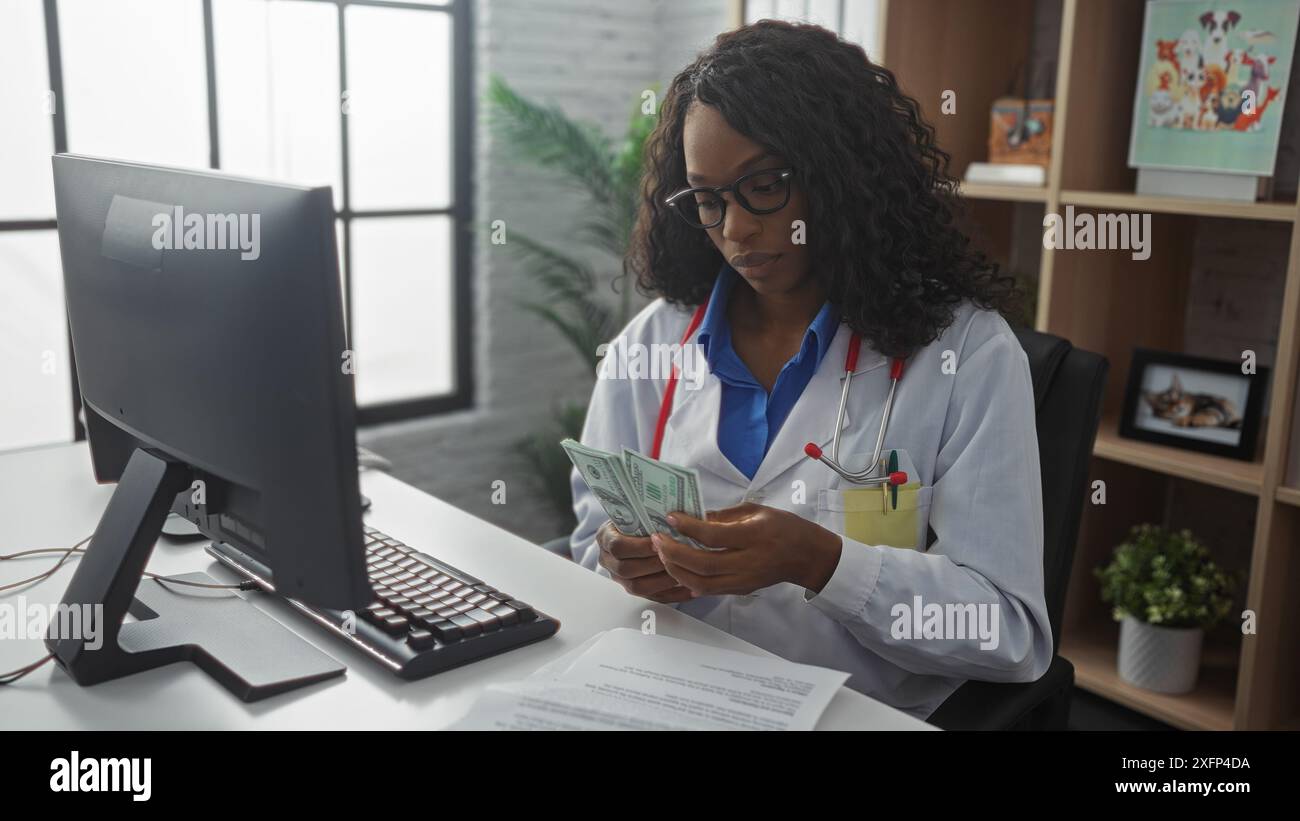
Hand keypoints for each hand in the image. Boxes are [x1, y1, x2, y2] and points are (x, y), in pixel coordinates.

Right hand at [596, 520, 695, 602]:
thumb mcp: (637, 512)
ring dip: (662, 581)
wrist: (635, 529)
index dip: (639, 546)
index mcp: (606, 538)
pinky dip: (672, 595)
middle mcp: (608, 560)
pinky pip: (652, 597)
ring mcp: (620, 578)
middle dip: (653, 564)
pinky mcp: (635, 590)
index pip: (618, 546)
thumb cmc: (639, 518)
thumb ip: (647, 516)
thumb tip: (671, 518)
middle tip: (675, 558)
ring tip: (682, 572)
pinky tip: (688, 588)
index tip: (658, 541)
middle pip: (626, 569)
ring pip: (637, 587)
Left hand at [651, 503, 841, 596]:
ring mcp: (744, 580)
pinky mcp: (740, 589)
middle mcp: (749, 562)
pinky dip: (688, 580)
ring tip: (662, 554)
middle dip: (674, 553)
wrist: (807, 556)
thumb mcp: (757, 511)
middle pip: (704, 564)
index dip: (689, 527)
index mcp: (755, 536)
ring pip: (702, 583)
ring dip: (677, 570)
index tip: (671, 517)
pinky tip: (676, 568)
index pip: (715, 536)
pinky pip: (708, 590)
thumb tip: (694, 518)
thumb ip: (724, 516)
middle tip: (657, 539)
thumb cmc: (784, 527)